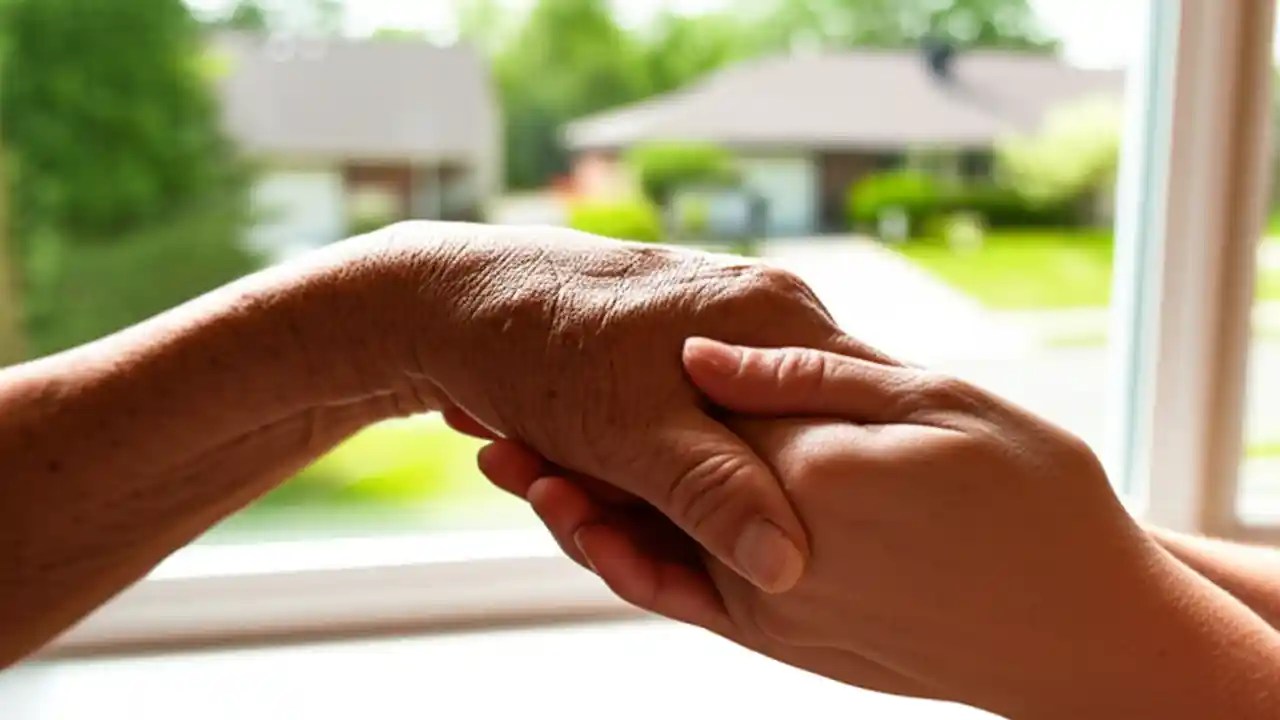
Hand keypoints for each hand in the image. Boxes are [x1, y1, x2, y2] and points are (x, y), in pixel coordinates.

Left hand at [372, 222, 894, 591]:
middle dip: (709, 500)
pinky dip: (627, 465)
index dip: (829, 491)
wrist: (436, 299)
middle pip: (779, 444)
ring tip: (556, 481)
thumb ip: (716, 495)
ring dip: (647, 487)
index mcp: (776, 319)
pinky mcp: (665, 353)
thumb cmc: (539, 346)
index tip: (784, 550)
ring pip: (716, 448)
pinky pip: (674, 433)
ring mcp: (711, 332)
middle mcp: (755, 317)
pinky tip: (559, 465)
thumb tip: (791, 569)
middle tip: (620, 519)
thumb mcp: (634, 432)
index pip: (850, 419)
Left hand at [479, 339, 1279, 717]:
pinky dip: (624, 559)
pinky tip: (588, 525)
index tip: (534, 364)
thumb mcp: (940, 407)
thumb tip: (713, 359)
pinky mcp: (788, 643)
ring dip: (573, 505)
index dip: (612, 386)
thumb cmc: (1042, 503)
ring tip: (508, 460)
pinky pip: (683, 598)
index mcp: (811, 472)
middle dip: (562, 449)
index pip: (691, 411)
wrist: (1088, 633)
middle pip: (649, 483)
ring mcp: (777, 608)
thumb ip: (811, 383)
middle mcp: (774, 548)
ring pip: (647, 544)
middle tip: (480, 420)